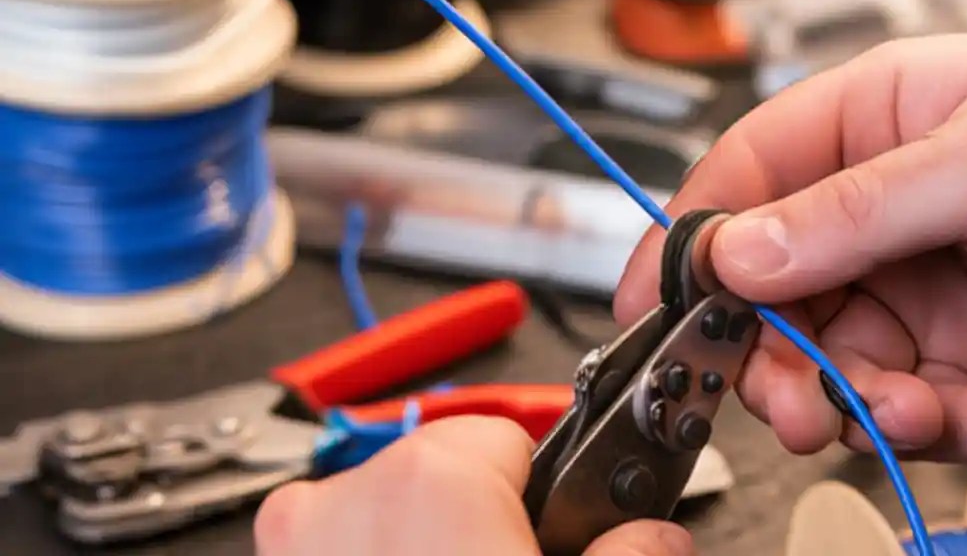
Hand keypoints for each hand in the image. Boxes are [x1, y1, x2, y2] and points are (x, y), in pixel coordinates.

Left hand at [254, 416, 694, 555]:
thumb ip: (635, 555)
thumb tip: (651, 539)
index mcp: (432, 481)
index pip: (511, 442)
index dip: (547, 498)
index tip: (556, 538)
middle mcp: (343, 502)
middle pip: (442, 478)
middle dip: (484, 530)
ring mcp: (294, 555)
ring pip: (383, 525)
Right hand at [615, 34, 966, 461]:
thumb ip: (850, 212)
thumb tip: (738, 252)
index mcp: (871, 123)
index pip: (743, 180)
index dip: (693, 244)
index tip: (660, 307)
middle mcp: (879, 211)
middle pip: (770, 295)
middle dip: (778, 359)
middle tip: (799, 400)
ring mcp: (916, 290)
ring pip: (833, 369)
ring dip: (870, 406)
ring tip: (928, 405)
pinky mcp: (958, 360)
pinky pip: (912, 411)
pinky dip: (961, 424)